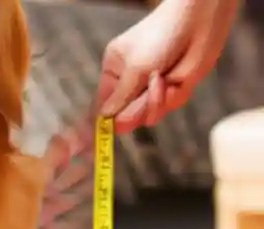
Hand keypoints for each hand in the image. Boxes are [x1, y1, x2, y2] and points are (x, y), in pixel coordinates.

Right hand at [95, 0, 239, 133]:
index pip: (102, 106)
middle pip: (124, 116)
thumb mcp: (134, 68)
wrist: (198, 22)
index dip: (99, 125)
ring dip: (155, 103)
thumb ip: (120, 99)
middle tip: (141, 98)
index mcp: (114, 73)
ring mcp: (153, 89)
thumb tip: (106, 122)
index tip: (90, 146)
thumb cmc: (161, 35)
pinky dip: (171, 98)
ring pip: (147, 116)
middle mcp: (131, 83)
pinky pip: (167, 108)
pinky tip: (175, 80)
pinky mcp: (174, 91)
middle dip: (134, 109)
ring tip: (162, 80)